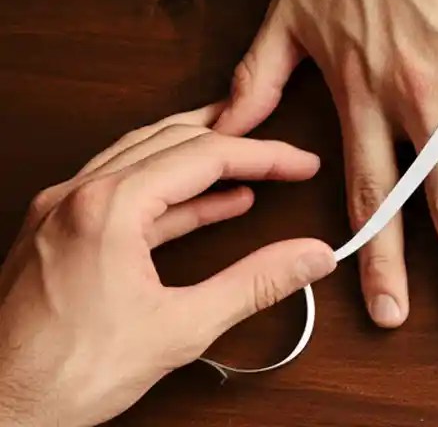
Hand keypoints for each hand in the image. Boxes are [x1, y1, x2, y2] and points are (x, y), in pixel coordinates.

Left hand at [0, 106, 334, 426]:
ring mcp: (59, 212)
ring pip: (140, 156)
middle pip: (171, 140)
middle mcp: (77, 196)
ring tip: (244, 164)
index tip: (300, 163)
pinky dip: (165, 189)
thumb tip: (309, 257)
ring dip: (196, 156)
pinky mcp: (53, 234)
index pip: (205, 155)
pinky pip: (117, 188)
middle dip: (232, 141)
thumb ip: (254, 284)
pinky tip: (199, 207)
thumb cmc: (64, 372)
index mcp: (108, 207)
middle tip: (277, 148)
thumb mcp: (181, 328)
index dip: (263, 155)